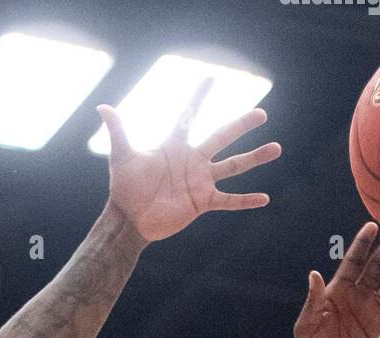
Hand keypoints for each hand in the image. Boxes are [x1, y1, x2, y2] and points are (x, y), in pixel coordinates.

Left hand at [98, 78, 280, 242]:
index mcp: (175, 146)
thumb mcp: (122, 157)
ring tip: (276, 148)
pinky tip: (265, 198)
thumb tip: (102, 107)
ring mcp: (200, 181)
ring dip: (255, 158)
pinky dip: (245, 200)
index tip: (210, 77)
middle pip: (222, 137)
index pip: (189, 116)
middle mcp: (192, 160)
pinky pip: (229, 200)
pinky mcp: (202, 202)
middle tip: (262, 113)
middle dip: (242, 125)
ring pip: (233, 166)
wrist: (130, 218)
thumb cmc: (125, 187)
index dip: (198, 97)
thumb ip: (118, 132)